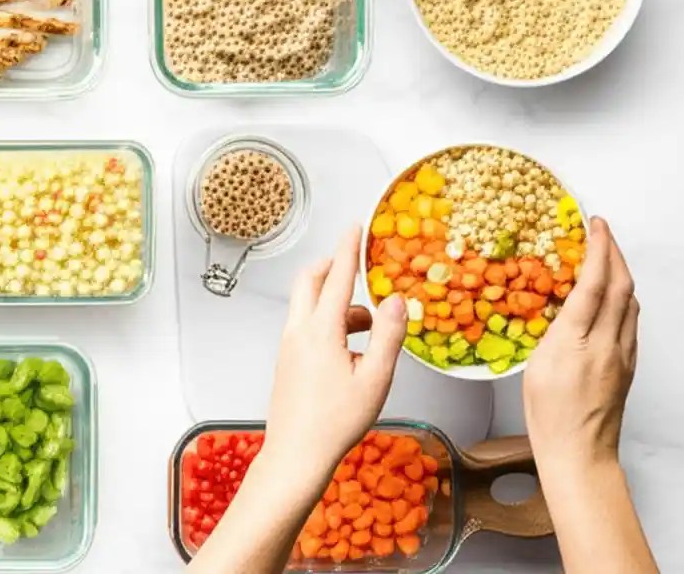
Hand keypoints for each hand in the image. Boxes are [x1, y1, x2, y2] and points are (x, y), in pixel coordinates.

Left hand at [261, 227, 407, 476]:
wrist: (296, 454)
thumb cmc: (335, 422)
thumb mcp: (376, 379)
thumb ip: (389, 336)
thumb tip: (397, 302)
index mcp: (320, 331)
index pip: (336, 278)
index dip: (348, 250)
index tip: (354, 228)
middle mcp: (298, 332)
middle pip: (309, 280)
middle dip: (331, 267)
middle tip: (355, 266)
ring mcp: (288, 345)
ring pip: (306, 304)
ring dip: (334, 300)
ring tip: (368, 325)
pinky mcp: (286, 360)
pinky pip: (304, 325)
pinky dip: (326, 321)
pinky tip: (349, 348)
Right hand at [524, 217, 637, 470]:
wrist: (579, 452)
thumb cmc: (549, 417)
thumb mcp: (537, 366)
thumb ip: (555, 332)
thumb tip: (566, 306)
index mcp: (578, 341)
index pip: (595, 284)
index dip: (598, 250)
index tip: (595, 225)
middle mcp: (608, 344)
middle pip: (623, 287)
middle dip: (614, 253)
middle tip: (602, 232)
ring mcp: (622, 355)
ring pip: (631, 303)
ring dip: (621, 274)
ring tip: (605, 258)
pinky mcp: (627, 366)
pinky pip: (630, 322)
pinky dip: (622, 298)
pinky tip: (611, 299)